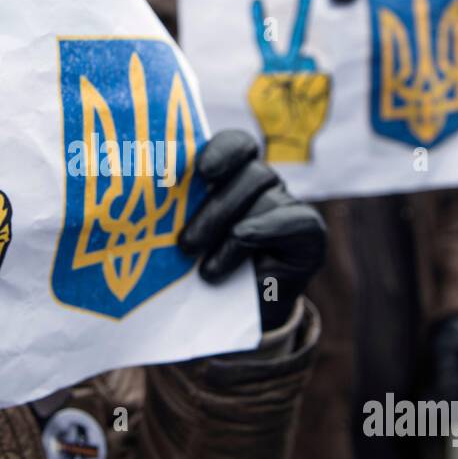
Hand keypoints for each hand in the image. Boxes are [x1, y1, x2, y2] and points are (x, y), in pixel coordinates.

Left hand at [178, 130, 325, 331]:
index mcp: (231, 174)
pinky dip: (265, 229)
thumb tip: (148, 203)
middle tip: (184, 245)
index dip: (221, 151)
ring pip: (266, 197)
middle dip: (214, 209)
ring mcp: (287, 204)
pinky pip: (294, 220)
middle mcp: (261, 184)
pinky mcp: (309, 231)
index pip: (235, 146)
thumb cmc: (203, 267)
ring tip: (205, 270)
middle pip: (249, 173)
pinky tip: (242, 240)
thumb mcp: (188, 239)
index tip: (201, 171)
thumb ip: (177, 214)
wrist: (237, 312)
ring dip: (230, 230)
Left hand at [248, 0, 329, 162]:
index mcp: (270, 66)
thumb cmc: (271, 119)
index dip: (259, 20)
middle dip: (302, 13)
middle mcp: (290, 65)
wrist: (291, 138)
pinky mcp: (323, 83)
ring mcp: (308, 73)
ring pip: (308, 60)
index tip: (255, 0)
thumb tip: (288, 72)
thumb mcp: (258, 97)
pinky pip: (318, 77)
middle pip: (297, 35)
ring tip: (294, 101)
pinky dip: (310, 90)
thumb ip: (266, 79)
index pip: (263, 39)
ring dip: (299, 81)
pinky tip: (305, 102)